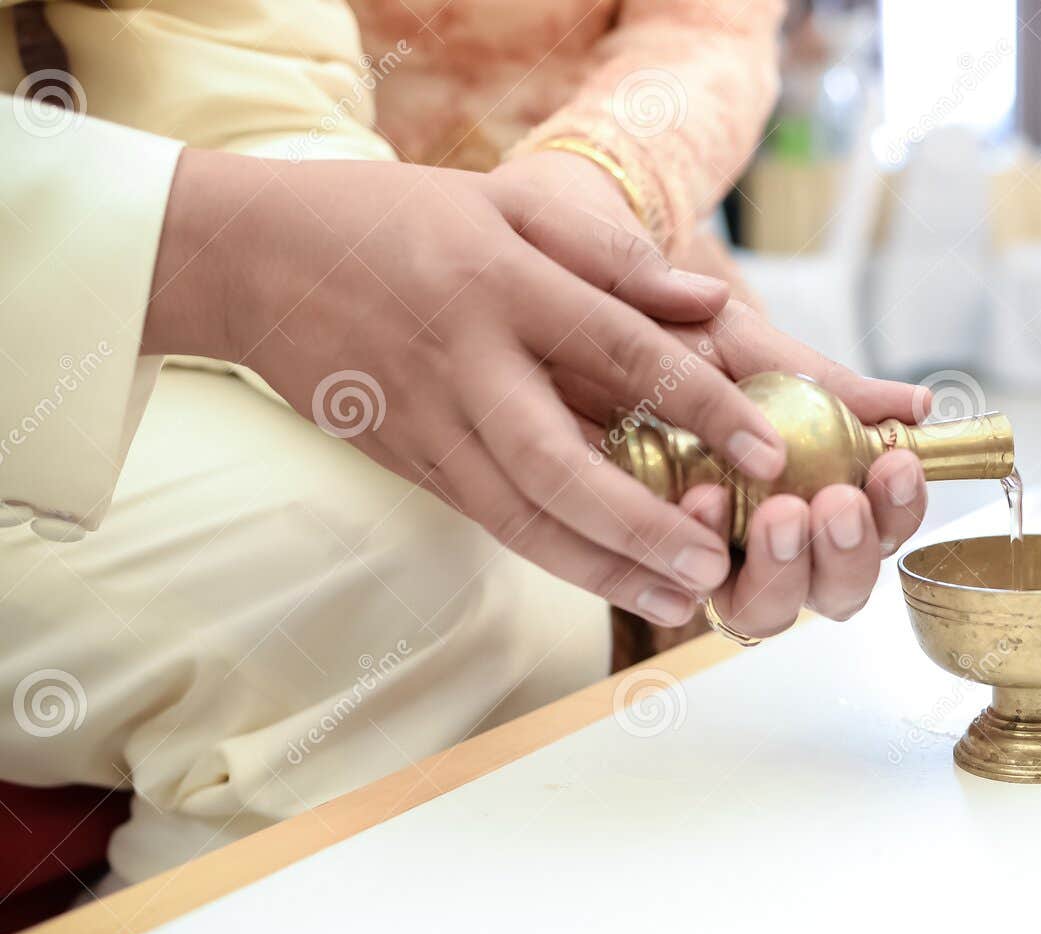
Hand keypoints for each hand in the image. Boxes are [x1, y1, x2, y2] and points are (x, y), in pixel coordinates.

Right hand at [142, 149, 791, 626]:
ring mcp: (431, 422)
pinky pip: (490, 522)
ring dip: (602, 569)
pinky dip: (555, 558)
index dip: (701, 404)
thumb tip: (710, 307)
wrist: (252, 260)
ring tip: (678, 602)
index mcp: (503, 283)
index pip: (620, 349)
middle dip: (642, 525)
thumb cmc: (399, 220)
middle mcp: (468, 362)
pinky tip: (614, 581)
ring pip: (519, 517)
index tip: (767, 451)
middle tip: (714, 566)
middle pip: (560, 464)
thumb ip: (613, 255)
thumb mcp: (506, 203)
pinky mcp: (411, 462)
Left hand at [553, 300, 934, 638]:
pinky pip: (682, 594)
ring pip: (766, 613)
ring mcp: (706, 558)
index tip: (894, 464)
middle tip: (836, 503)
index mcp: (812, 488)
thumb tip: (916, 407)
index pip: (878, 529)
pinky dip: (698, 558)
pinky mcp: (644, 566)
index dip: (897, 513)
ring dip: (781, 572)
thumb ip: (828, 385)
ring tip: (776, 512)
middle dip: (846, 557)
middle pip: (834, 592)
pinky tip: (697, 501)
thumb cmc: (669, 332)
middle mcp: (766, 537)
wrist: (574, 311)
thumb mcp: (750, 346)